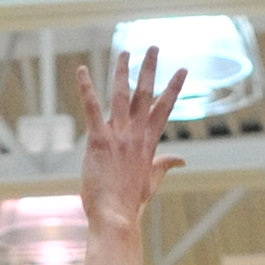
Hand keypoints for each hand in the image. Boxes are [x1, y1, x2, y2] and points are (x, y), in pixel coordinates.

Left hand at [78, 49, 189, 229]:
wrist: (116, 217)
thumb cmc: (131, 203)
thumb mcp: (152, 182)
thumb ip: (165, 166)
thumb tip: (181, 160)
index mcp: (149, 144)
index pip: (164, 109)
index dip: (174, 88)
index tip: (183, 70)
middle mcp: (135, 136)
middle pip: (146, 95)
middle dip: (150, 69)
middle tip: (153, 47)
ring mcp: (118, 137)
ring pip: (122, 96)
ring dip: (123, 71)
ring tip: (125, 52)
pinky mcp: (98, 140)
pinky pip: (92, 108)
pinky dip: (86, 88)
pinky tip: (82, 70)